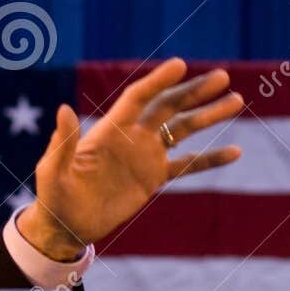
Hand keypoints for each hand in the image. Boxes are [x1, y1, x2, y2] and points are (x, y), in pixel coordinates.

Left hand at [18, 58, 243, 256]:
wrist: (66, 225)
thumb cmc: (54, 196)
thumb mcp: (53, 169)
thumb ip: (63, 141)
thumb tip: (64, 108)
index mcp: (110, 130)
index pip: (139, 98)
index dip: (159, 81)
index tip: (181, 65)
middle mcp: (132, 137)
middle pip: (169, 107)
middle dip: (194, 91)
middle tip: (223, 76)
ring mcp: (145, 156)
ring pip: (183, 130)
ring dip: (208, 115)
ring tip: (236, 100)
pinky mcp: (153, 179)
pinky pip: (188, 165)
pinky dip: (210, 158)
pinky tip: (235, 151)